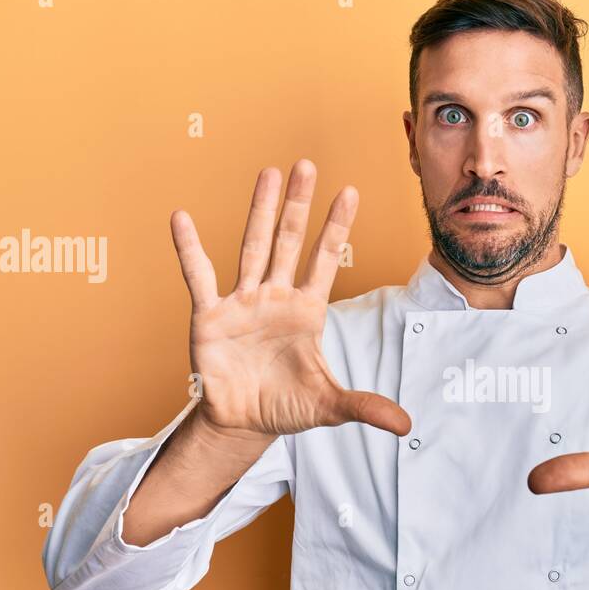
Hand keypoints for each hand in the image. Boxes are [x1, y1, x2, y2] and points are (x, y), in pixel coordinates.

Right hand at [172, 161, 411, 439]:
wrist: (243, 424)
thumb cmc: (287, 407)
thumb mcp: (329, 407)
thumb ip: (365, 407)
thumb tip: (406, 425)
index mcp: (306, 311)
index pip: (325, 260)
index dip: (337, 227)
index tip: (350, 191)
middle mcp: (275, 297)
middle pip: (288, 241)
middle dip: (298, 205)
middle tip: (306, 164)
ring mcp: (242, 303)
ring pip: (252, 248)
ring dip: (259, 211)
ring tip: (267, 173)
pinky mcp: (209, 317)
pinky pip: (199, 277)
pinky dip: (189, 249)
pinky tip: (181, 218)